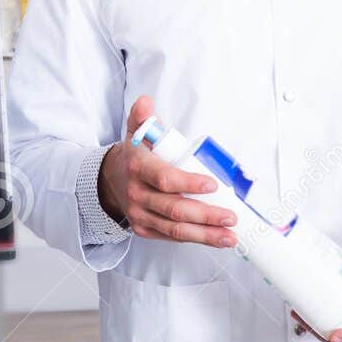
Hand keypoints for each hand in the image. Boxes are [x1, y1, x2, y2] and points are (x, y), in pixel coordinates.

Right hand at [98, 95, 238, 247]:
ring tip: (230, 236)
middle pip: (174, 209)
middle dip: (206, 215)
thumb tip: (146, 102)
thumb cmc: (134, 156)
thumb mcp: (135, 133)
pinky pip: (172, 237)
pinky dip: (195, 239)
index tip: (213, 185)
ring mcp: (140, 214)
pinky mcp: (144, 229)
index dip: (188, 183)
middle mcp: (137, 194)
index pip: (165, 179)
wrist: (110, 180)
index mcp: (138, 167)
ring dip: (205, 235)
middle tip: (231, 216)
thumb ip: (142, 118)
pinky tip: (216, 238)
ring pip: (175, 229)